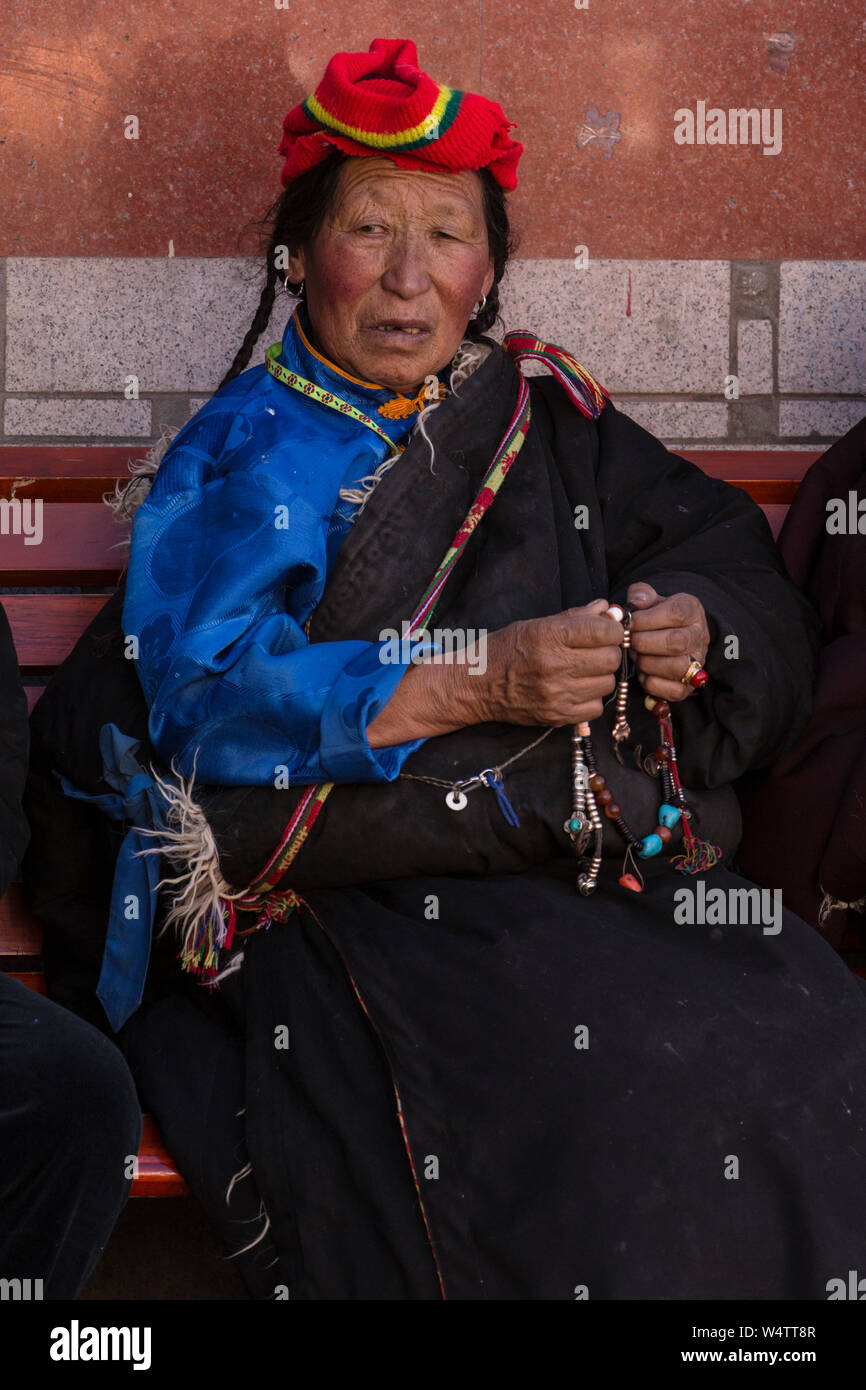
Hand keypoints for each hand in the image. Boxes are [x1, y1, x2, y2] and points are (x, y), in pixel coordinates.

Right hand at [481, 599, 624, 725]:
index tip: (607, 631)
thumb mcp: (535, 624)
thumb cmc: (504, 650)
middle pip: (611, 659)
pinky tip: (577, 690)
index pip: (604, 631)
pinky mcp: (557, 716)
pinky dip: (592, 698)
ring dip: (601, 676)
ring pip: (607, 684)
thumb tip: (606, 608)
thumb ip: (574, 616)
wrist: (475, 686)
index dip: (612, 629)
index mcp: (549, 636)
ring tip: (584, 671)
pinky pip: (596, 708)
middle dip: (608, 652)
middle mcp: (554, 665)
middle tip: (595, 651)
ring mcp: (557, 694)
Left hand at [627, 582, 709, 702]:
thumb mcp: (649, 600)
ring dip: (646, 663)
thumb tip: (636, 601)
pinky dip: (651, 683)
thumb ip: (641, 594)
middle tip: (629, 641)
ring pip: (674, 667)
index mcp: (691, 610)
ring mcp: (697, 663)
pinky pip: (671, 690)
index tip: (631, 622)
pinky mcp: (688, 686)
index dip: (648, 619)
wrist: (669, 638)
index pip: (676, 613)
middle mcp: (699, 637)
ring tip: (636, 655)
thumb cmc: (655, 618)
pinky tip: (643, 671)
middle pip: (675, 642)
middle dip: (643, 643)